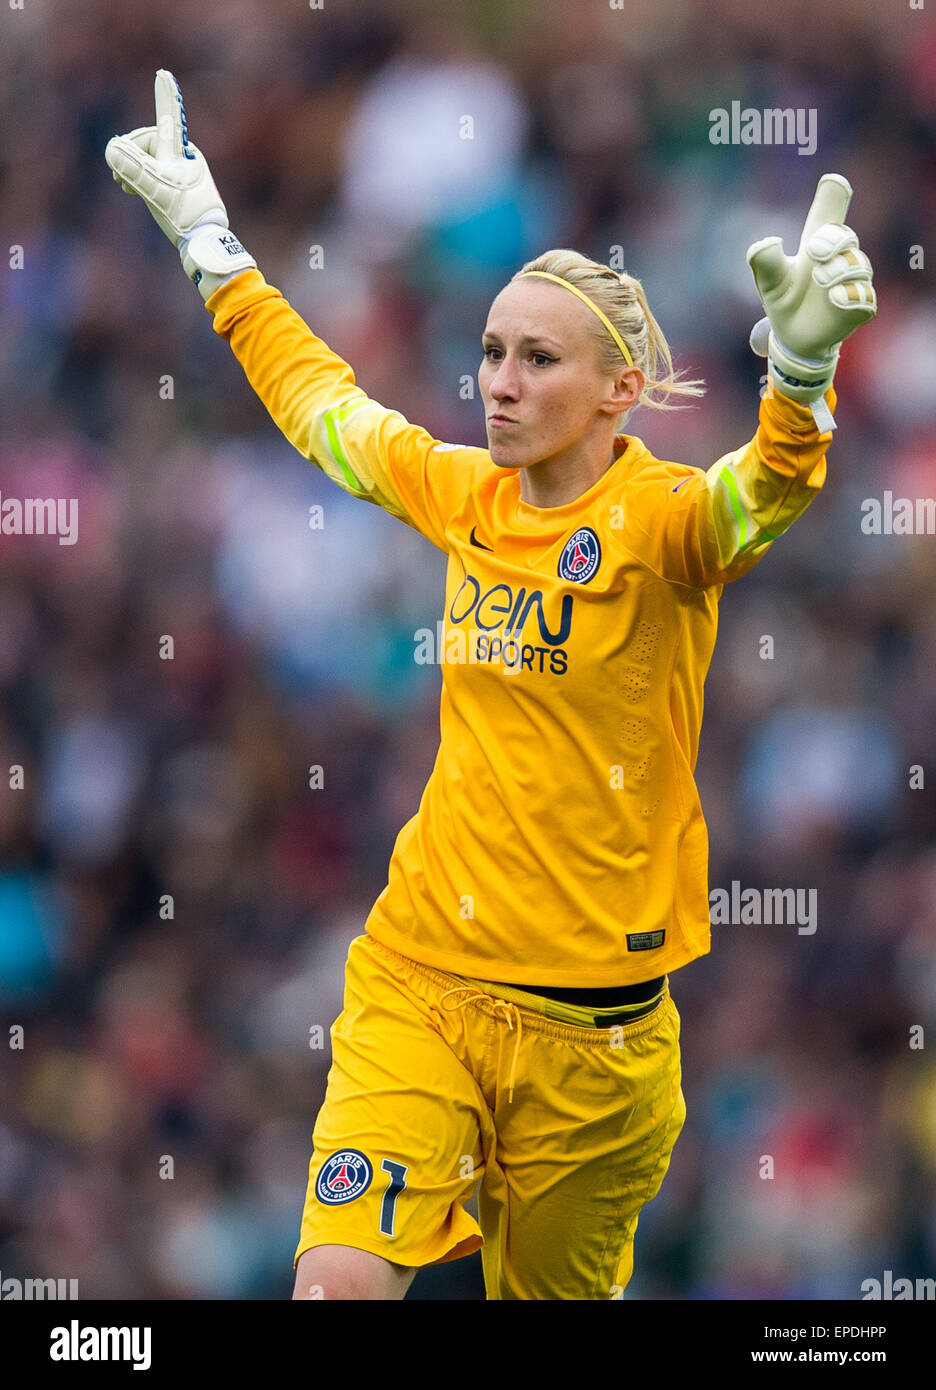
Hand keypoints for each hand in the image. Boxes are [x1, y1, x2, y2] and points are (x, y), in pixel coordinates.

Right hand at [106, 70, 255, 299]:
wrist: (204, 245)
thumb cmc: (184, 214)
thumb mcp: (155, 190)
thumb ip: (132, 167)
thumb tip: (111, 148)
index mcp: (181, 152)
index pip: (168, 118)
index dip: (165, 97)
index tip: (163, 74)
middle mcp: (183, 158)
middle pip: (147, 144)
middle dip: (130, 155)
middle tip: (117, 176)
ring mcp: (181, 173)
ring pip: (148, 161)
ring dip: (132, 169)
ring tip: (123, 185)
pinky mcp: (178, 189)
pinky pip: (153, 175)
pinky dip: (139, 180)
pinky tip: (130, 190)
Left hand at [747, 173, 875, 406]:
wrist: (793, 338)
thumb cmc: (784, 300)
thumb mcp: (768, 281)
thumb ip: (764, 261)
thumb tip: (767, 242)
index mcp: (817, 244)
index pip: (828, 214)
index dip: (833, 196)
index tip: (833, 181)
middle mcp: (838, 257)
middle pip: (845, 236)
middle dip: (833, 239)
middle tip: (813, 251)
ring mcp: (852, 281)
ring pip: (858, 266)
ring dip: (840, 269)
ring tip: (821, 279)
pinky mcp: (860, 306)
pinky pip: (865, 297)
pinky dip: (852, 296)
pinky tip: (835, 298)